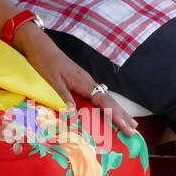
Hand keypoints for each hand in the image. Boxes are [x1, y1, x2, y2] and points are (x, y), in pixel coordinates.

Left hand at [20, 32, 137, 134]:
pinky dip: (106, 104)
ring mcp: (86, 80)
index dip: (116, 116)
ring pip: (106, 97)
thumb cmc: (45, 62)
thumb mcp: (52, 81)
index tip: (127, 127)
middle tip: (134, 129)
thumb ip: (64, 96)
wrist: (40, 46)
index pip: (105, 102)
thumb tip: (74, 113)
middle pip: (109, 100)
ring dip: (117, 110)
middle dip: (122, 115)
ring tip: (129, 121)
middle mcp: (88, 81)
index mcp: (84, 82)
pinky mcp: (81, 80)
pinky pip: (98, 95)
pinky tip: (109, 109)